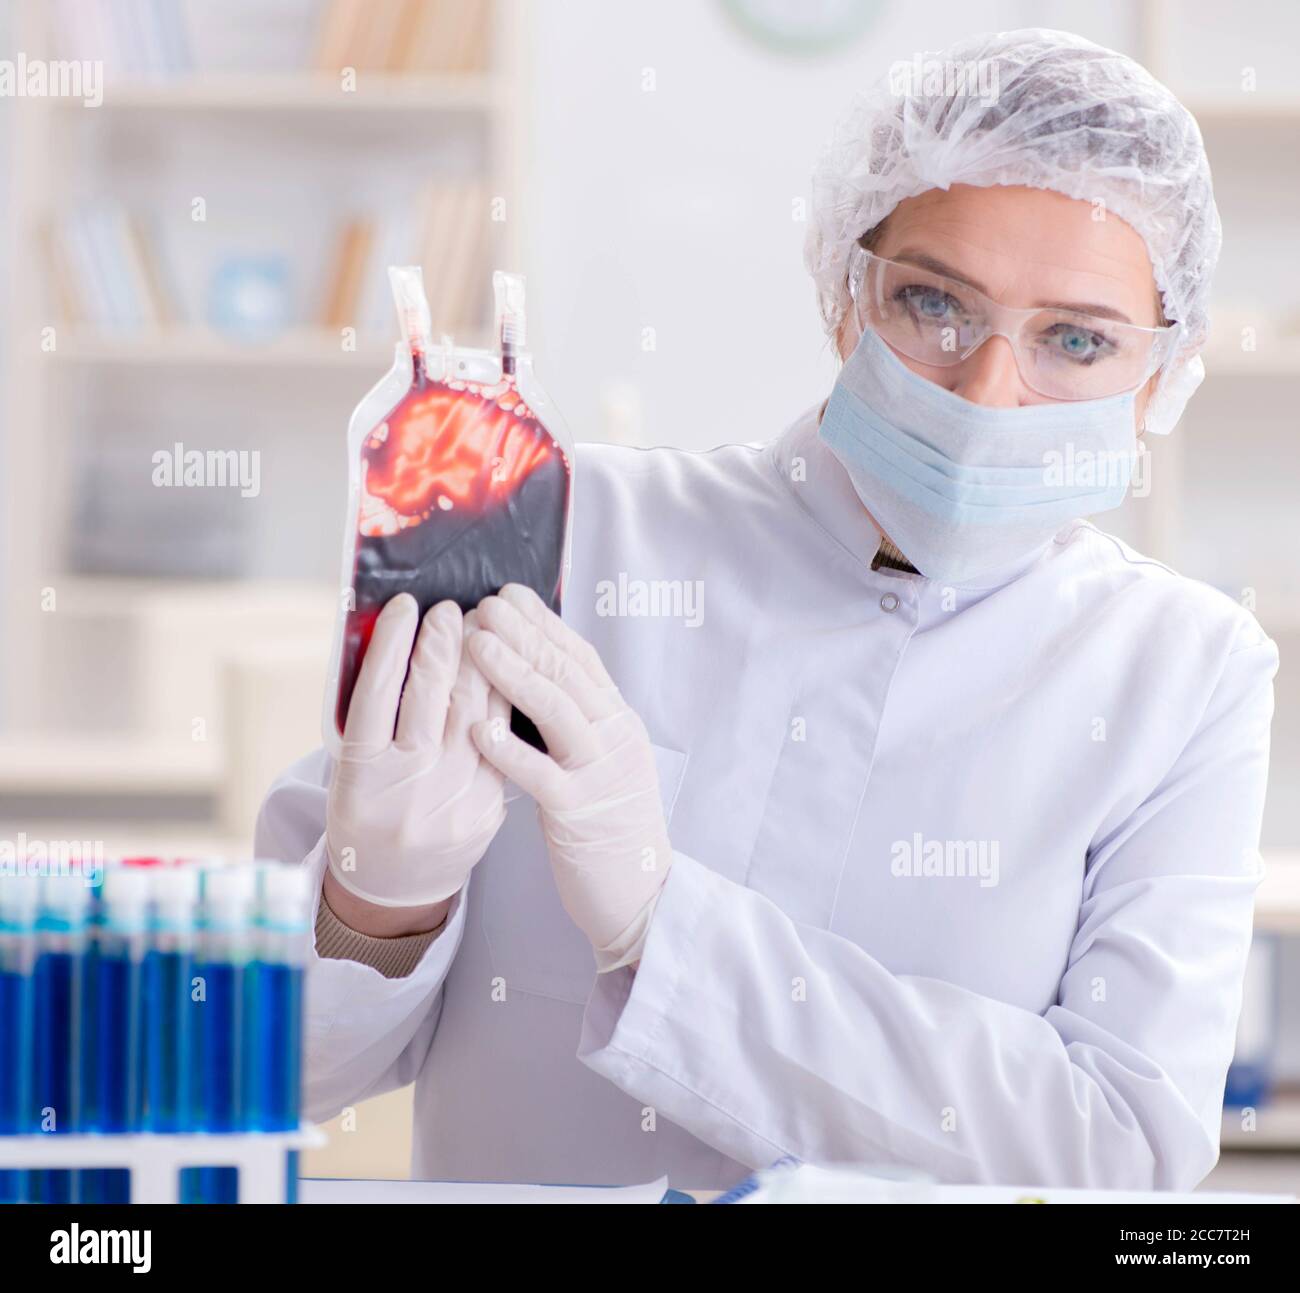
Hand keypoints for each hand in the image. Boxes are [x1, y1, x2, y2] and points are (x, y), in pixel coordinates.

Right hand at [327, 593, 507, 908]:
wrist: (394, 887)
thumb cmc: (367, 812)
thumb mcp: (350, 769)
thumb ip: (372, 716)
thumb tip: (397, 644)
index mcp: (360, 773)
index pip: (374, 694)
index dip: (392, 645)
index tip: (405, 606)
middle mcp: (407, 784)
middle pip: (428, 697)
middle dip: (442, 644)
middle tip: (450, 609)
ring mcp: (451, 797)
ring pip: (472, 713)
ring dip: (479, 663)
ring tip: (480, 628)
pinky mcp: (487, 805)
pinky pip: (500, 740)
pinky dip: (502, 701)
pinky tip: (505, 671)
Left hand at [466, 585, 671, 970]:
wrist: (643, 895)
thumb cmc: (611, 828)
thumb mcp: (603, 763)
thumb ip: (577, 723)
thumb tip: (537, 677)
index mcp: (617, 723)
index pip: (580, 659)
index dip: (544, 623)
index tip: (510, 594)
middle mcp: (614, 738)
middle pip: (566, 673)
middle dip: (524, 634)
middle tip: (485, 604)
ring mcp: (600, 773)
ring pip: (557, 709)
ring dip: (514, 672)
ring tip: (476, 643)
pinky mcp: (581, 813)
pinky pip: (542, 775)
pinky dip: (510, 749)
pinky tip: (478, 727)